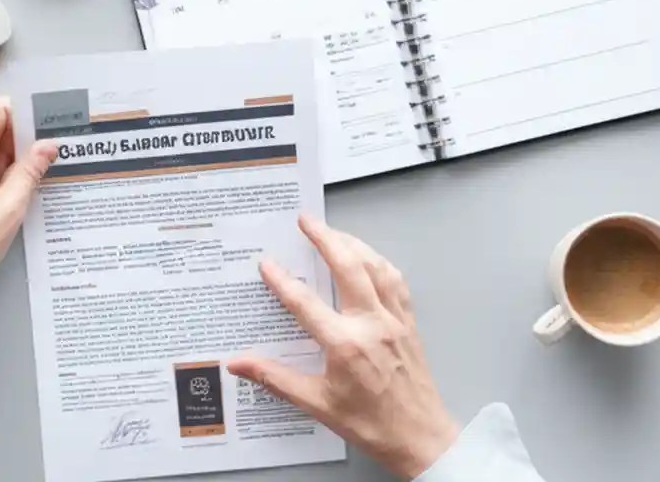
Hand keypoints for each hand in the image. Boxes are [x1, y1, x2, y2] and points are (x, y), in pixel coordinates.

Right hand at [227, 214, 458, 479]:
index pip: (305, 302)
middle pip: (348, 267)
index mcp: (345, 345)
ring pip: (375, 267)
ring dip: (353, 244)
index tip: (267, 264)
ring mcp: (394, 320)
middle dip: (325, 238)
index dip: (283, 280)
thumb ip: (275, 378)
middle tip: (305, 220)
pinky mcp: (409, 323)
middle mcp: (372, 325)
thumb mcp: (317, 404)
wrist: (422, 439)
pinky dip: (379, 263)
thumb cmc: (371, 424)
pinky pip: (395, 281)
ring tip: (333, 231)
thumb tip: (237, 364)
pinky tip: (369, 258)